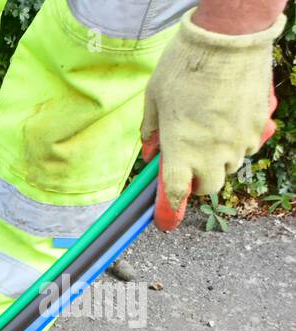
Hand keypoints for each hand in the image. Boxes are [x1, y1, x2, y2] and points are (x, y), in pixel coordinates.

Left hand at [141, 12, 284, 229]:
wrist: (228, 39)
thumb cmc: (185, 66)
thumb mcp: (154, 98)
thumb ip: (151, 130)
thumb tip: (149, 153)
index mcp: (180, 148)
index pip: (176, 191)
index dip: (170, 205)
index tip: (166, 213)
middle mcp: (212, 151)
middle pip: (208, 187)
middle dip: (197, 182)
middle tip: (189, 165)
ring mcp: (238, 140)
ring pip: (230, 167)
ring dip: (218, 161)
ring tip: (208, 135)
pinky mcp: (258, 125)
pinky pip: (248, 146)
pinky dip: (237, 143)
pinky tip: (228, 122)